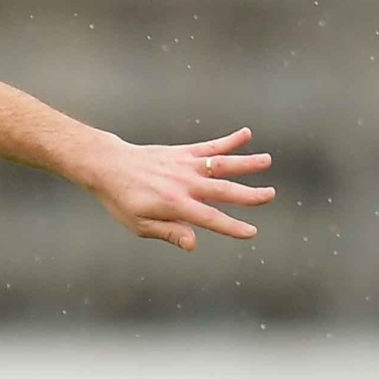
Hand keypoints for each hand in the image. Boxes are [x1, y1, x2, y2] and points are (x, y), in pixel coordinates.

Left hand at [82, 128, 276, 251]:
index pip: (209, 218)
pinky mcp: (183, 152)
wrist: (109, 166)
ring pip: (221, 164)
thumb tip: (193, 244)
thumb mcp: (140, 224)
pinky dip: (229, 140)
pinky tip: (246, 134)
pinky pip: (210, 146)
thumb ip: (169, 232)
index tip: (251, 232)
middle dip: (248, 194)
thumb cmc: (123, 200)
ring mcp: (186, 165)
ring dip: (245, 162)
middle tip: (270, 195)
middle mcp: (184, 184)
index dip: (232, 226)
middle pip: (223, 190)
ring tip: (267, 160)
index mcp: (174, 205)